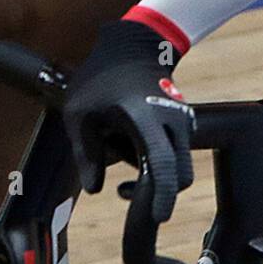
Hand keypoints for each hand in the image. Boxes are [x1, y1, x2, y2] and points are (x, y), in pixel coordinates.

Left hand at [64, 19, 194, 221]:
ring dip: (159, 180)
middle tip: (132, 201)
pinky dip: (161, 166)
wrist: (131, 45)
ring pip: (180, 166)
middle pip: (181, 173)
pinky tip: (134, 162)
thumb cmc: (100, 78)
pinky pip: (178, 153)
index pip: (163, 163)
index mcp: (144, 117)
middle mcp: (170, 120)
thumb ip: (86, 153)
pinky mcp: (182, 121)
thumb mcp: (80, 113)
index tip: (158, 218)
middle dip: (161, 194)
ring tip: (125, 184)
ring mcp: (180, 120)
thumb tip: (94, 188)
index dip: (163, 194)